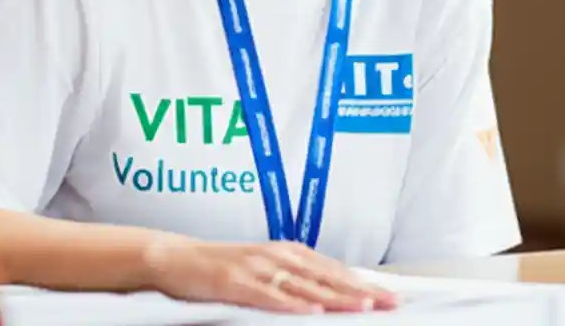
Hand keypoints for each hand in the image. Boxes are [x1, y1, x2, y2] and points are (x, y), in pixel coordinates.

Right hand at [141, 236, 396, 313]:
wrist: (175, 257)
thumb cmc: (219, 266)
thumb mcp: (262, 267)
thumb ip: (293, 278)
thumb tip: (327, 294)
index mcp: (286, 252)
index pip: (333, 269)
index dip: (363, 283)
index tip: (390, 294)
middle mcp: (276, 256)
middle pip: (326, 277)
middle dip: (361, 291)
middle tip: (390, 303)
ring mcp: (257, 268)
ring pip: (304, 286)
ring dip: (335, 297)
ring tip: (363, 307)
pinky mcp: (236, 282)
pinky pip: (268, 296)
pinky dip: (290, 304)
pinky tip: (310, 312)